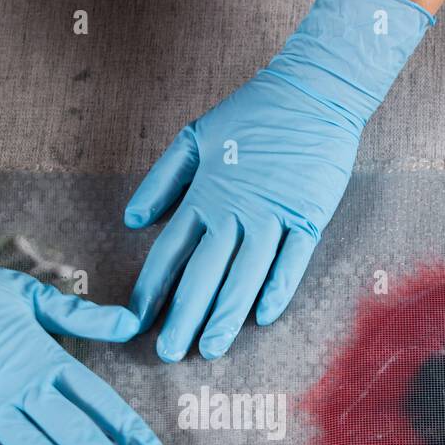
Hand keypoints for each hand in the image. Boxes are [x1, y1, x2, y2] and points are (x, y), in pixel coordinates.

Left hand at [125, 0, 433, 361]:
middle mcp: (235, 211)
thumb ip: (162, 181)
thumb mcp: (195, 137)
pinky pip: (292, 260)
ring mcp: (273, 215)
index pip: (169, 251)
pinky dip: (278, 288)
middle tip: (168, 353)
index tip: (135, 320)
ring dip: (226, 315)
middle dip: (183, 316)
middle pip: (203, 274)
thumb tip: (131, 220)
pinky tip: (263, 318)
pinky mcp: (308, 216)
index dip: (151, 289)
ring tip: (210, 349)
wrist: (313, 91)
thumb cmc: (252, 114)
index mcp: (205, 195)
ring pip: (245, 275)